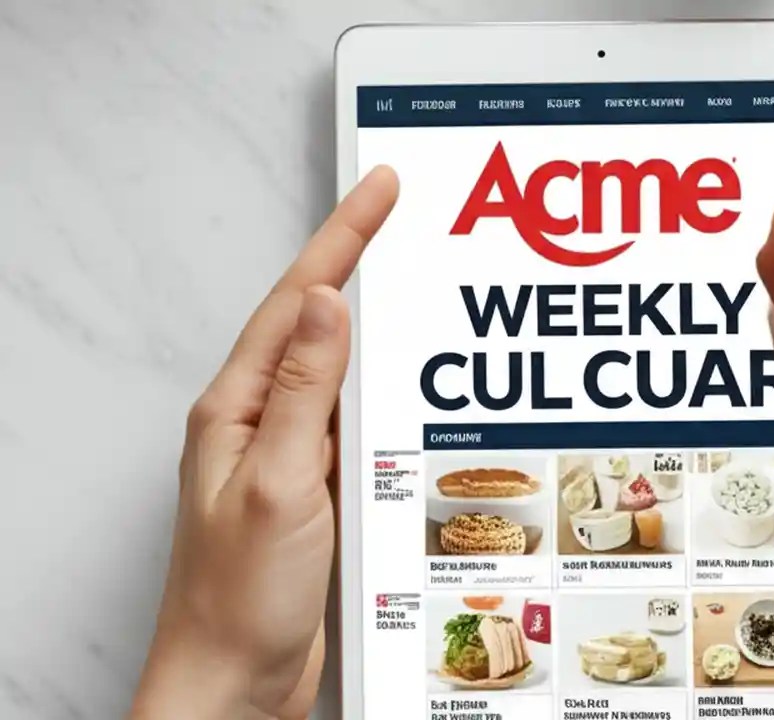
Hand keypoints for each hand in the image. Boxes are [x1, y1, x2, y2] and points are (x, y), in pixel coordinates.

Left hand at [130, 167, 399, 719]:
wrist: (235, 684)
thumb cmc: (238, 599)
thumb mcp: (278, 483)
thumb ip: (304, 391)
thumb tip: (329, 304)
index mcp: (238, 409)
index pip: (297, 302)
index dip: (341, 239)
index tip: (378, 190)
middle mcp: (261, 424)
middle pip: (318, 327)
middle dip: (363, 269)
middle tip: (410, 223)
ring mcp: (290, 459)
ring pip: (344, 378)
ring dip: (383, 338)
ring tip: (427, 300)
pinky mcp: (317, 494)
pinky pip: (358, 429)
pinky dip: (390, 403)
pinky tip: (418, 400)